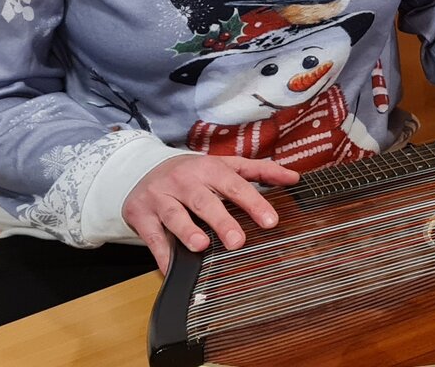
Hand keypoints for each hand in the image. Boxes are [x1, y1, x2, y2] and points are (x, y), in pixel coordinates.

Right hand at [123, 153, 297, 274]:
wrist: (143, 169)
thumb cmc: (194, 173)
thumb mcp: (225, 165)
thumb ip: (260, 171)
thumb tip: (294, 178)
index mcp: (209, 168)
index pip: (235, 186)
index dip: (254, 203)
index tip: (270, 221)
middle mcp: (184, 181)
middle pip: (204, 201)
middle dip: (220, 221)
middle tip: (237, 241)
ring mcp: (160, 197)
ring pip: (174, 215)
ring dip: (187, 231)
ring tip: (202, 246)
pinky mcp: (140, 214)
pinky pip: (151, 237)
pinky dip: (161, 254)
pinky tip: (172, 269)